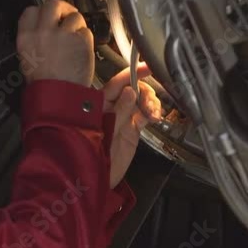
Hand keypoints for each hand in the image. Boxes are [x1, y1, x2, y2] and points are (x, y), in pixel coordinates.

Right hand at [16, 0, 93, 86]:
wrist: (58, 97)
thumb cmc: (44, 85)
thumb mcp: (28, 59)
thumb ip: (36, 39)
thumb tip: (46, 29)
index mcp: (26, 37)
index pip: (31, 10)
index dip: (41, 11)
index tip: (49, 16)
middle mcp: (43, 31)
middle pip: (52, 4)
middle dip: (62, 8)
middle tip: (67, 16)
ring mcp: (63, 34)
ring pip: (74, 16)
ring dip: (77, 25)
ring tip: (76, 39)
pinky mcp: (80, 40)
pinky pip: (86, 31)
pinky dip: (86, 39)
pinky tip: (82, 50)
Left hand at [103, 64, 162, 188]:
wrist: (98, 179)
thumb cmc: (91, 155)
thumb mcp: (106, 131)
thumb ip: (119, 111)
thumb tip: (131, 91)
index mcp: (100, 104)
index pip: (117, 83)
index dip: (131, 73)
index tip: (146, 67)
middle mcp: (112, 107)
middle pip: (134, 89)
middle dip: (145, 93)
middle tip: (150, 105)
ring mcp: (123, 117)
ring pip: (142, 100)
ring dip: (151, 103)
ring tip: (153, 114)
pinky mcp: (133, 128)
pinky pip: (146, 113)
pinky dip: (153, 112)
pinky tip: (155, 117)